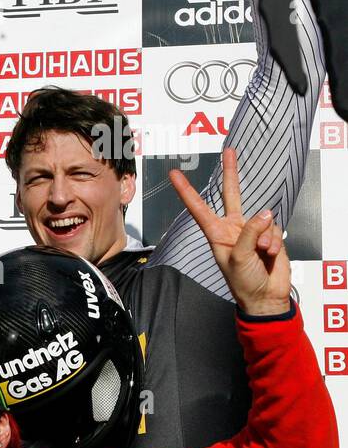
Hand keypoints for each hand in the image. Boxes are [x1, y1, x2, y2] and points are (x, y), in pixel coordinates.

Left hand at [169, 147, 290, 315]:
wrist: (265, 297)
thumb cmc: (243, 281)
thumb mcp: (237, 257)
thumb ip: (250, 233)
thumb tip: (265, 214)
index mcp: (216, 233)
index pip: (198, 207)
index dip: (186, 191)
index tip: (174, 174)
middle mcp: (232, 228)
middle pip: (231, 194)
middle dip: (231, 172)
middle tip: (228, 150)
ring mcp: (252, 231)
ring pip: (262, 219)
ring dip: (265, 238)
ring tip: (261, 255)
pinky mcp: (270, 235)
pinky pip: (275, 229)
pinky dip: (274, 242)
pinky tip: (271, 255)